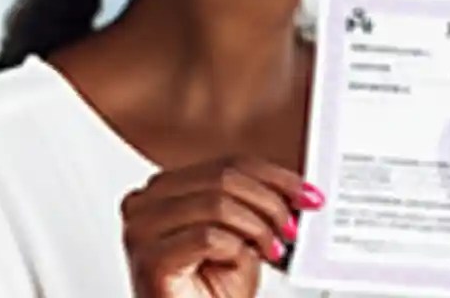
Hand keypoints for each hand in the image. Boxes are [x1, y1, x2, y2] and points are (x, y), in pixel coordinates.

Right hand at [122, 156, 325, 297]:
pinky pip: (208, 237)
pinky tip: (243, 261)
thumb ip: (256, 203)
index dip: (274, 176)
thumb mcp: (242, 234)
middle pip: (222, 178)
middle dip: (270, 202)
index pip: (226, 164)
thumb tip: (295, 187)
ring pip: (216, 204)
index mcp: (166, 188)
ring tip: (273, 250)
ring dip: (258, 228)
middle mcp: (145, 203)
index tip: (307, 193)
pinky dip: (236, 248)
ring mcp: (141, 230)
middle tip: (293, 226)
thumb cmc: (212, 291)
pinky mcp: (150, 259)